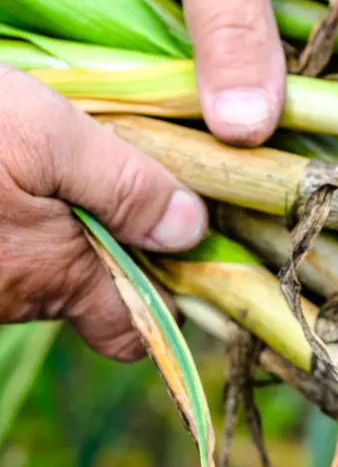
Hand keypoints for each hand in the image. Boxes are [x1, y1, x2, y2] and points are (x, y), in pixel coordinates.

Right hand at [0, 66, 206, 360]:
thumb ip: (124, 187)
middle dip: (112, 250)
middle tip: (130, 185)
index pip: (132, 333)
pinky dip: (10, 221)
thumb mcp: (45, 133)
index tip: (185, 254)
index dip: (166, 302)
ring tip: (54, 168)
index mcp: (56, 276)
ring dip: (56, 229)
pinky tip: (4, 175)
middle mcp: (10, 298)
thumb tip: (190, 230)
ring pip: (35, 272)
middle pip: (86, 295)